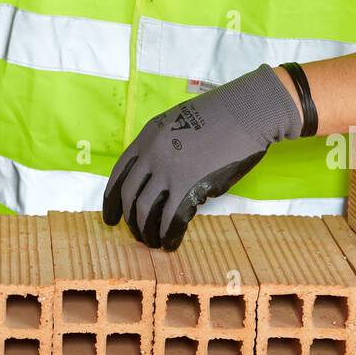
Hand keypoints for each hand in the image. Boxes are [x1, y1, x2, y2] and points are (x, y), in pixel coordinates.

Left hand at [102, 63, 302, 249]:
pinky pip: (172, 218)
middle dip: (131, 221)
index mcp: (147, 138)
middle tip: (136, 235)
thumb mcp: (178, 123)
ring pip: (146, 211)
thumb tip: (160, 178)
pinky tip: (172, 242)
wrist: (245, 111)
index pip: (119, 175)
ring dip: (148, 232)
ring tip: (154, 243)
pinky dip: (169, 234)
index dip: (111, 201)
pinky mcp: (190, 186)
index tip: (110, 218)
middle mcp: (152, 155)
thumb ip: (163, 148)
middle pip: (130, 196)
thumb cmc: (219, 117)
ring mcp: (169, 171)